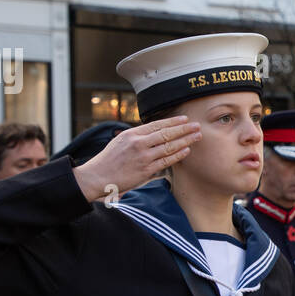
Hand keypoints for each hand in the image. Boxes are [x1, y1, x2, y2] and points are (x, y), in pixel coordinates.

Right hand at [72, 117, 201, 201]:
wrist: (97, 176)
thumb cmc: (108, 160)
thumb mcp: (120, 141)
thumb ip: (137, 137)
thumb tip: (153, 133)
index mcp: (132, 134)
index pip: (156, 125)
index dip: (172, 121)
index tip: (185, 119)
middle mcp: (138, 143)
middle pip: (166, 133)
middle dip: (184, 129)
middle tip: (197, 125)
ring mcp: (143, 157)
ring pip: (169, 146)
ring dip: (185, 140)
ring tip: (197, 136)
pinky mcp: (145, 170)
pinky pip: (166, 161)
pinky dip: (178, 155)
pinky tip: (187, 150)